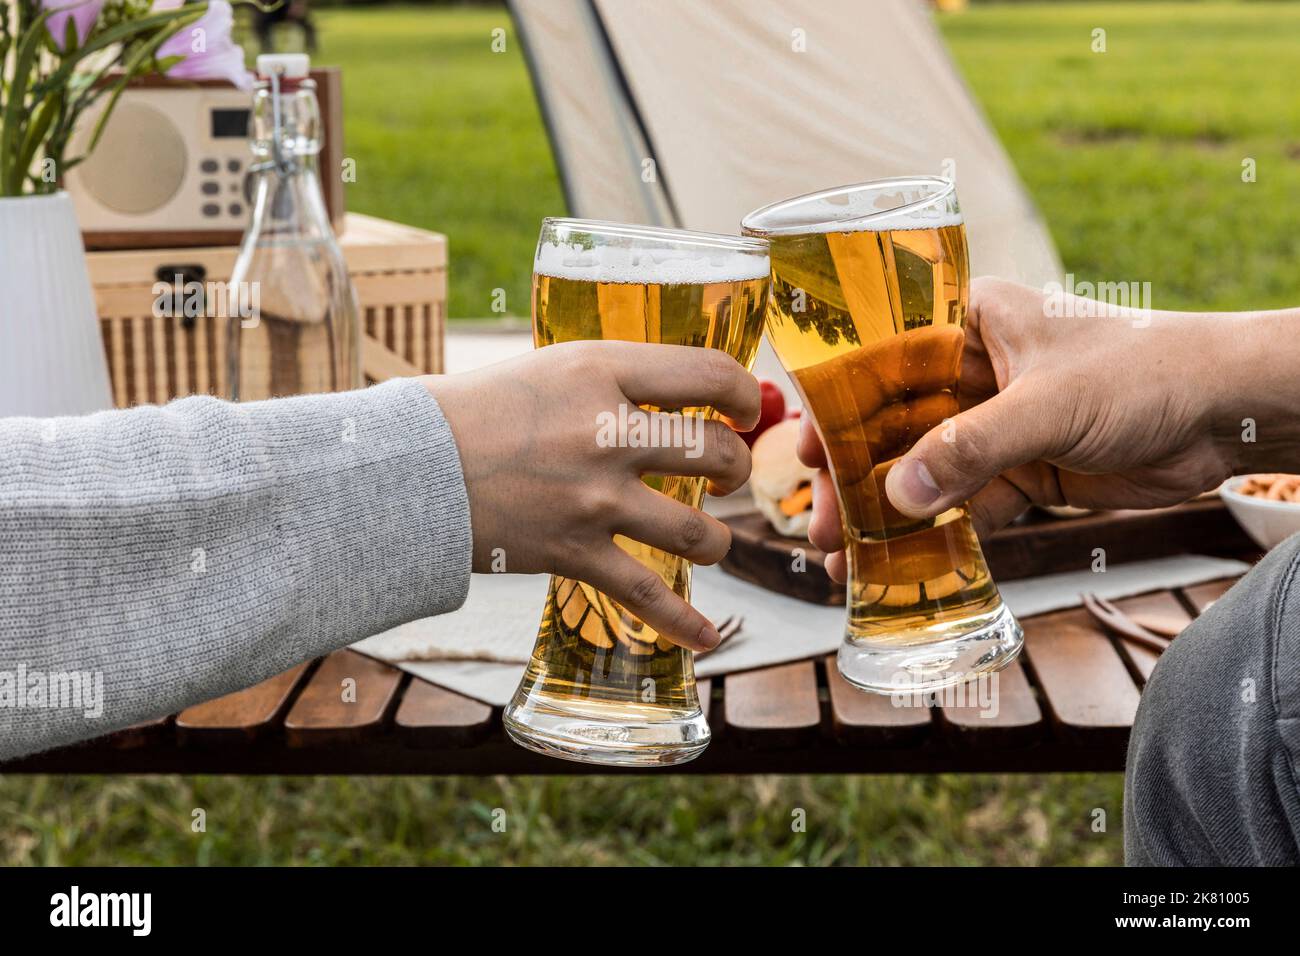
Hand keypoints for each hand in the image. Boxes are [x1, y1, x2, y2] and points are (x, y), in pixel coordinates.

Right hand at [423, 341, 759, 650]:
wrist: (409, 467)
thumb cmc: (477, 410)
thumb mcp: (552, 368)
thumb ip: (614, 380)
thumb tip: (676, 394)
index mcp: (602, 371)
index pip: (710, 374)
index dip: (744, 394)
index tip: (744, 410)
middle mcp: (607, 433)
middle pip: (718, 454)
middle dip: (736, 467)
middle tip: (725, 473)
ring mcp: (593, 498)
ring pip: (698, 531)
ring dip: (717, 539)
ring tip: (707, 538)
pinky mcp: (573, 552)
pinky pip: (647, 595)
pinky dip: (683, 622)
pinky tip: (706, 638)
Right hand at [803, 277, 1299, 581]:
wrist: (1227, 416)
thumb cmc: (1145, 372)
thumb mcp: (1047, 404)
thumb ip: (970, 449)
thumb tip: (896, 497)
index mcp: (971, 321)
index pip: (882, 357)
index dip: (835, 403)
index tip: (802, 447)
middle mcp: (974, 371)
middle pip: (893, 424)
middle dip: (853, 474)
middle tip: (818, 518)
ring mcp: (997, 424)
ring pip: (923, 471)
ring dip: (885, 512)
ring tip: (840, 554)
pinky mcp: (1023, 470)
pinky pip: (963, 504)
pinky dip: (933, 534)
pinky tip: (895, 562)